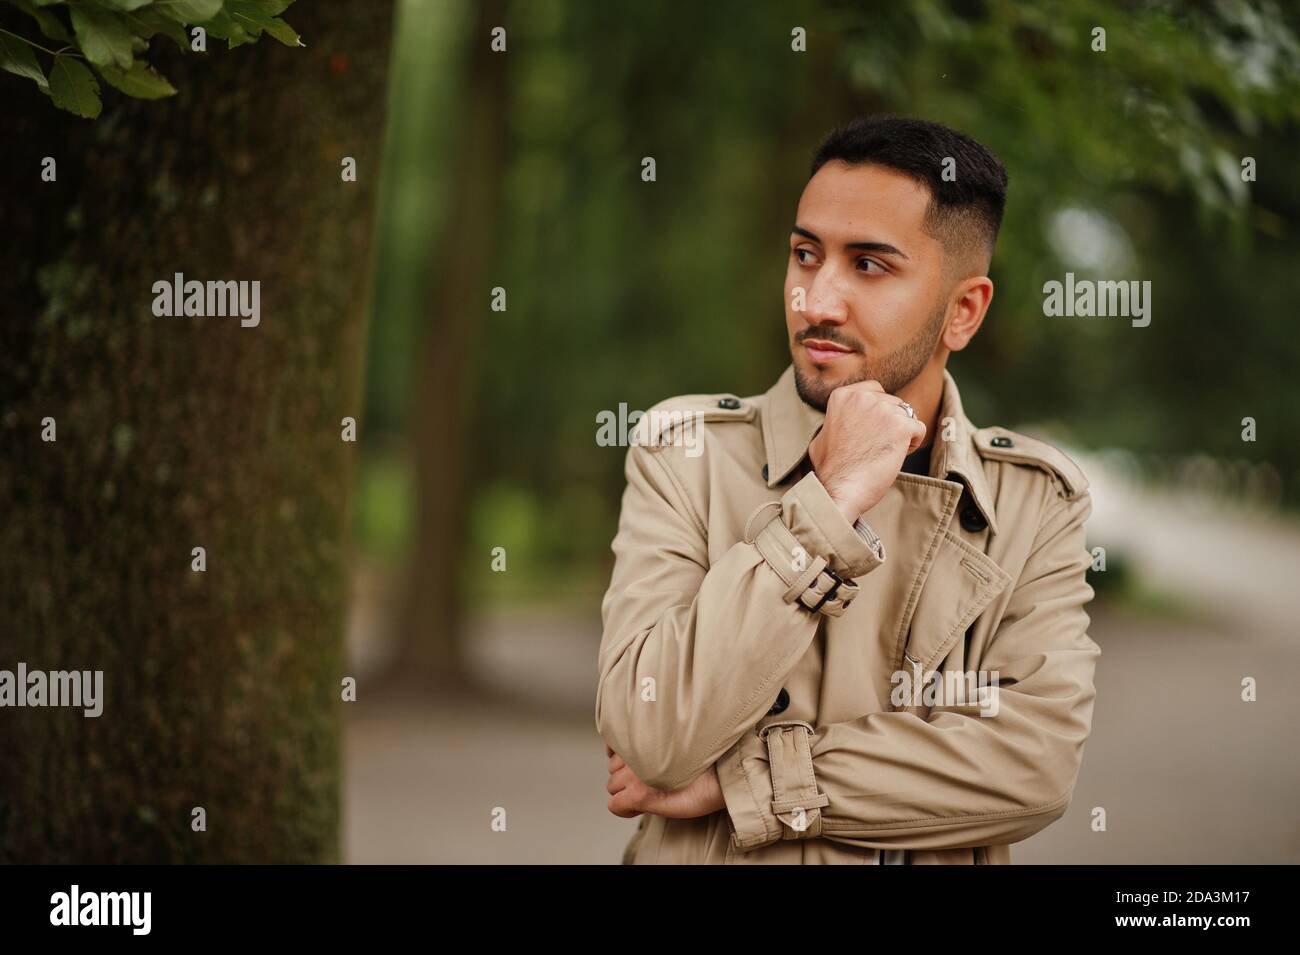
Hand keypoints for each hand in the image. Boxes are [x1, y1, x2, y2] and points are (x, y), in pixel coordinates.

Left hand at [605, 744, 725, 818]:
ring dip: (625, 790)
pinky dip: (624, 809)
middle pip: (612, 768)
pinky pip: (615, 805)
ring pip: (612, 785)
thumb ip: (655, 749)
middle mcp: (637, 754)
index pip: (615, 746)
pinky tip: (639, 807)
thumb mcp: (678, 750)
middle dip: (625, 776)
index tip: (641, 767)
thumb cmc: (709, 765)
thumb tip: (633, 755)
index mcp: (646, 738)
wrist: (725, 778)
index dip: (626, 760)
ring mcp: (637, 775)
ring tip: (647, 791)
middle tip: (648, 781)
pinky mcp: (640, 795)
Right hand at [807, 379, 926, 521]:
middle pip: (894, 403)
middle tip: (875, 447)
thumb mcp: (823, 434)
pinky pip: (919, 429)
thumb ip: (840, 418)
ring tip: (883, 453)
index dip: (878, 412)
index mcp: (843, 395)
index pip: (876, 391)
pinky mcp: (901, 426)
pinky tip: (894, 457)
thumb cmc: (830, 470)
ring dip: (901, 434)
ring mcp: (883, 410)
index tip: (868, 432)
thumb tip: (846, 417)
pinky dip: (911, 445)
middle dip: (890, 424)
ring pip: (908, 415)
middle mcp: (863, 397)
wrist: (839, 491)